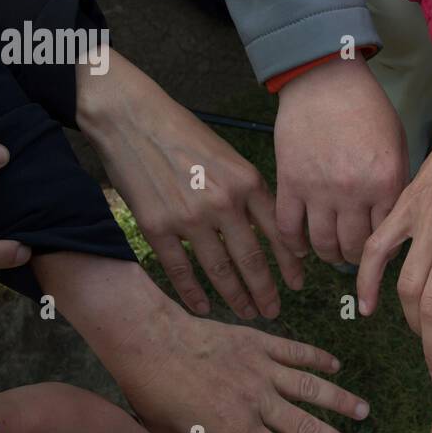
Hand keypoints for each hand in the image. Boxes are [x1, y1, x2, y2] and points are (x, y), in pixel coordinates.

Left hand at [36, 253, 374, 432]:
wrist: (149, 340)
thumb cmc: (152, 392)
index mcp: (236, 429)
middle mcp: (257, 401)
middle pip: (310, 429)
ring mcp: (262, 368)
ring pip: (313, 388)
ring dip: (341, 401)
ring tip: (364, 412)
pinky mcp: (259, 341)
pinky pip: (296, 351)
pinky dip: (318, 358)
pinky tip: (336, 365)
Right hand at [77, 51, 299, 319]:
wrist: (133, 119)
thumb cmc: (184, 134)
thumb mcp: (230, 156)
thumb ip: (249, 191)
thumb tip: (269, 228)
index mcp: (248, 182)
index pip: (278, 233)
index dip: (289, 264)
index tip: (298, 284)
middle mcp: (224, 203)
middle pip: (252, 259)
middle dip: (266, 291)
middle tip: (274, 311)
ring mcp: (190, 218)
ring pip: (220, 270)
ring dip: (236, 297)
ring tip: (247, 313)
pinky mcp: (157, 227)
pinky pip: (181, 270)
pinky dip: (193, 293)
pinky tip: (203, 308)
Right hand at [273, 52, 407, 264]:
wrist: (325, 79)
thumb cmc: (366, 107)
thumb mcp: (397, 143)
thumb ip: (397, 183)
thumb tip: (395, 220)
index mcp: (386, 182)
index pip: (387, 235)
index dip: (383, 248)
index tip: (379, 250)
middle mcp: (354, 192)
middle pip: (354, 247)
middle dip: (356, 256)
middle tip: (353, 254)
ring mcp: (319, 190)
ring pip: (323, 244)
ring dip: (329, 255)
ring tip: (331, 252)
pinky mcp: (290, 183)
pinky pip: (288, 228)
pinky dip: (294, 245)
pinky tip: (302, 248)